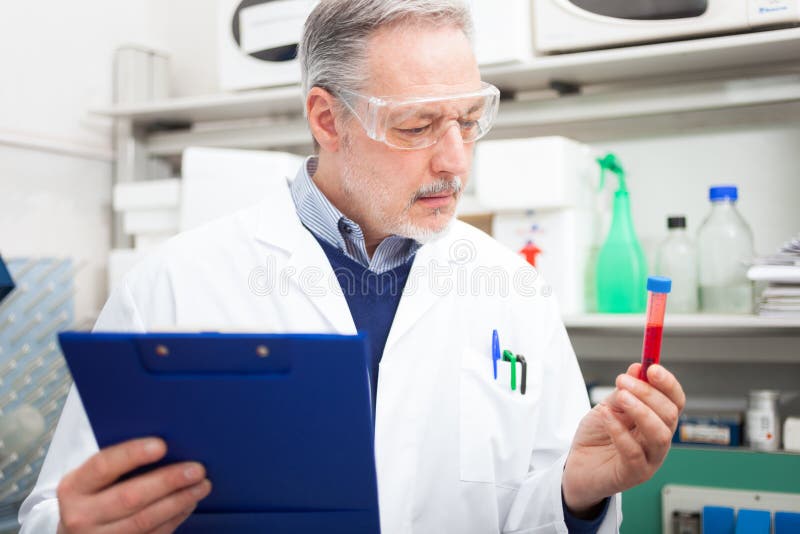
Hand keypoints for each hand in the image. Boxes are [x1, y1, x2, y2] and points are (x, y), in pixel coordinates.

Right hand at [56, 437, 211, 532]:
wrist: (78, 531)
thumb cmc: (94, 494)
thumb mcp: (93, 479)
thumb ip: (119, 463)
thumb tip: (166, 445)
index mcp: (74, 487)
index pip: (103, 466)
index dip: (133, 454)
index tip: (162, 445)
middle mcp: (81, 515)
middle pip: (129, 497)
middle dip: (168, 481)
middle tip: (197, 469)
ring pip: (144, 520)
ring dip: (179, 501)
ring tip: (201, 486)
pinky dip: (174, 518)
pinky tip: (189, 504)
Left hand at [562, 363, 685, 516]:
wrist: (578, 467)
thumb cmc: (597, 437)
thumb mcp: (608, 408)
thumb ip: (623, 392)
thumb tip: (637, 368)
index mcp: (657, 421)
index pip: (674, 401)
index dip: (668, 384)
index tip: (652, 367)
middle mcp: (658, 440)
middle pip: (670, 415)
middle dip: (648, 393)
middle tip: (623, 380)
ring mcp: (650, 459)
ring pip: (660, 434)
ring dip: (641, 410)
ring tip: (620, 396)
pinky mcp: (635, 474)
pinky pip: (634, 452)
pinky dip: (619, 430)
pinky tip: (606, 416)